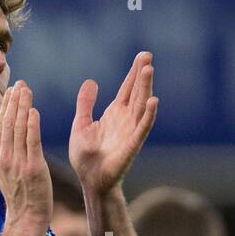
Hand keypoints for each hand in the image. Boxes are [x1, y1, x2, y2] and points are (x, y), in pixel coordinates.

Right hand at [0, 80, 51, 233]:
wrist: (26, 217)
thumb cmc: (19, 194)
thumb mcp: (5, 170)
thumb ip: (1, 150)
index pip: (1, 125)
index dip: (6, 106)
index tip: (11, 90)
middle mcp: (6, 157)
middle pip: (8, 122)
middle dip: (14, 101)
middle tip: (20, 83)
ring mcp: (18, 162)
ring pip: (19, 128)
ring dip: (23, 106)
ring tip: (26, 90)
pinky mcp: (33, 167)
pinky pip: (32, 142)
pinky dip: (32, 125)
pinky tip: (33, 111)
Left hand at [70, 51, 158, 196]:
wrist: (88, 180)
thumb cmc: (85, 157)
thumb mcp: (81, 123)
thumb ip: (86, 104)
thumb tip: (91, 81)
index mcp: (114, 114)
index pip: (128, 88)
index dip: (134, 72)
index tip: (142, 55)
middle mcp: (125, 120)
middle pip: (137, 92)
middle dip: (142, 74)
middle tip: (147, 55)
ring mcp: (130, 132)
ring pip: (141, 105)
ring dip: (146, 88)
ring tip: (148, 69)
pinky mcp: (132, 145)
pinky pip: (142, 128)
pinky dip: (148, 115)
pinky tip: (153, 101)